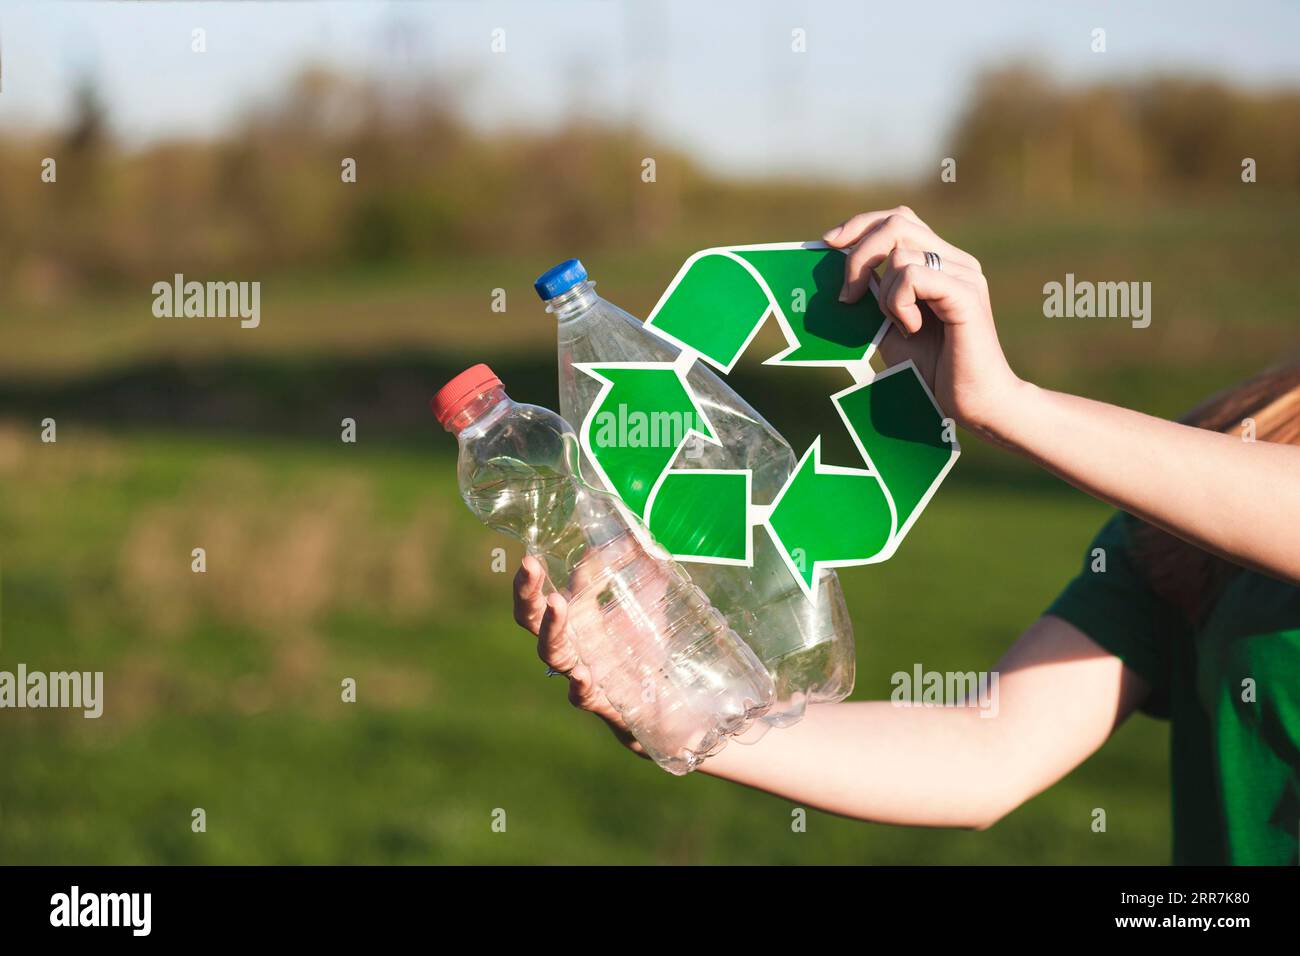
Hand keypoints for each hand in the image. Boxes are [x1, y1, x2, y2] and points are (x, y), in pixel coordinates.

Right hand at [512, 556, 643, 756]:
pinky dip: (579, 685)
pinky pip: (581, 695)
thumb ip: (636, 569)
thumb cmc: (642, 647)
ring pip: (552, 652)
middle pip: (531, 619)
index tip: (531, 554)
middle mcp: (571, 643)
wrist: (661, 702)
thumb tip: (631, 533)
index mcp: (575, 617)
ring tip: (557, 603)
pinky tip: (581, 675)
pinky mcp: (601, 699)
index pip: (542, 592)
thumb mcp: (642, 602)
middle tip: (529, 566)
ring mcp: (581, 671)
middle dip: (527, 593)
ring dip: (551, 627)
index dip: (532, 575)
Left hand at [823, 206, 1026, 433]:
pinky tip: (912, 328)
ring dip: (885, 294)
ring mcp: (965, 274)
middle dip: (859, 255)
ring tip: (901, 325)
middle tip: (848, 296)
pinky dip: (900, 303)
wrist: (971, 403)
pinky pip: (914, 276)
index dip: (860, 225)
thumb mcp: (889, 327)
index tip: (828, 243)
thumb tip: (838, 274)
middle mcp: (956, 261)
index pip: (898, 219)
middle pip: (897, 222)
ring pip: (901, 253)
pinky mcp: (967, 294)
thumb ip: (872, 298)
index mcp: (940, 263)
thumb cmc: (932, 370)